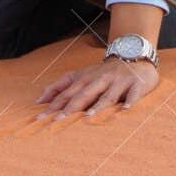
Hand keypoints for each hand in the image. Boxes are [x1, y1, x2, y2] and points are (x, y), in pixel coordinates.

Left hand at [36, 58, 158, 118]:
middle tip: (59, 120)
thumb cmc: (104, 72)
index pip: (68, 92)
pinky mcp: (137, 84)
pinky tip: (126, 109)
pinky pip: (133, 93)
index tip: (41, 117)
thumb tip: (38, 100)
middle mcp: (101, 79)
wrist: (134, 55)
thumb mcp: (81, 75)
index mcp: (86, 78)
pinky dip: (130, 101)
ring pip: (107, 95)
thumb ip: (60, 86)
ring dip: (99, 105)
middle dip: (71, 107)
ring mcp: (119, 81)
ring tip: (89, 116)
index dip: (54, 104)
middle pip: (84, 94)